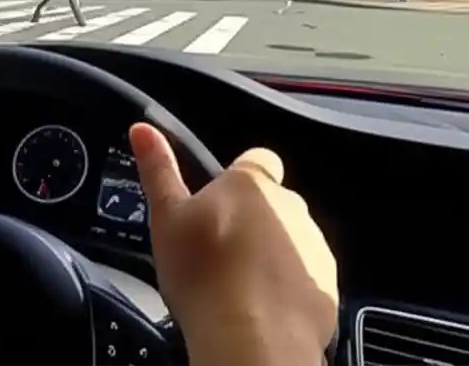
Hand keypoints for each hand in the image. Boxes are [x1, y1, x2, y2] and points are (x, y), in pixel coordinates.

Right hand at [129, 123, 336, 365]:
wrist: (251, 338)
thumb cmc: (202, 275)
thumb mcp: (166, 218)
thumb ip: (158, 170)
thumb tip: (141, 129)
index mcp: (251, 184)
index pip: (256, 160)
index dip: (237, 179)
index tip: (217, 204)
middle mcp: (291, 206)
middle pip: (272, 202)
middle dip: (251, 221)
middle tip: (217, 252)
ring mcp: (314, 245)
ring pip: (290, 239)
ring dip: (270, 253)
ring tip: (236, 286)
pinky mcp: (327, 284)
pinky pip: (305, 276)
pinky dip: (287, 287)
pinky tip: (259, 309)